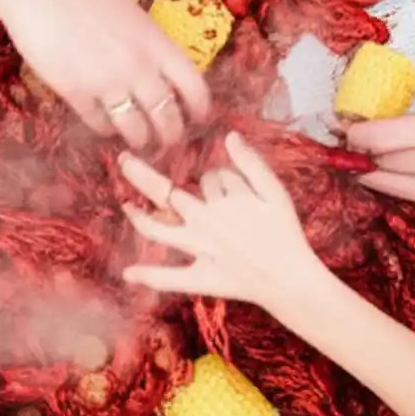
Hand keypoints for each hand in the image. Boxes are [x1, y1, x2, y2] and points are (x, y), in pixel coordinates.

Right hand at [0, 0, 210, 149]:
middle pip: (167, 117)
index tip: (198, 119)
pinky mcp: (75, 93)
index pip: (193, 86)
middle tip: (167, 142)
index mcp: (156, 42)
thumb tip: (155, 67)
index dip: (200, 109)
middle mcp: (137, 67)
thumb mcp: (129, 11)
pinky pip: (98, 123)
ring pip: (135, 129)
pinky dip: (104, 129)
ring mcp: (106, 83)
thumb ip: (146, 42)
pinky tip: (104, 125)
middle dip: (170, 136)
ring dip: (138, 140)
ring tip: (137, 143)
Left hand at [118, 132, 324, 307]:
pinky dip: (150, 276)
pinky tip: (128, 273)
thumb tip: (230, 136)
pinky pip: (171, 277)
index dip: (218, 179)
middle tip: (123, 160)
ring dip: (140, 218)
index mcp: (226, 201)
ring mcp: (200, 250)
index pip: (210, 178)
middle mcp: (207, 223)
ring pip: (160, 229)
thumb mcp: (276, 194)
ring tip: (125, 207)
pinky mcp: (201, 278)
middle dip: (143, 175)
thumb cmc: (284, 234)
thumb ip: (253, 164)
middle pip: (169, 194)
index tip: (226, 188)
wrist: (291, 279)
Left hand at [347, 82, 414, 215]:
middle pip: (382, 158)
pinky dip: (384, 183)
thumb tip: (409, 100)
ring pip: (388, 179)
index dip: (356, 132)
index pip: (387, 134)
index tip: (340, 124)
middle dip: (355, 149)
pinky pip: (404, 194)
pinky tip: (372, 174)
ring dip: (364, 168)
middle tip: (339, 138)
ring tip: (349, 157)